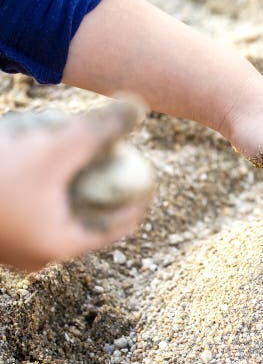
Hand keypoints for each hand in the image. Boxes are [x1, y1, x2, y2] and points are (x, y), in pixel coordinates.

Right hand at [0, 113, 145, 271]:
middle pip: (86, 220)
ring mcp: (9, 248)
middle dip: (102, 190)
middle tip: (115, 161)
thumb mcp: (54, 144)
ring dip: (69, 188)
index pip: (117, 225)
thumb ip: (100, 130)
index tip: (146, 170)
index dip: (137, 196)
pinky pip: (28, 210)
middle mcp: (36, 256)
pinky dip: (41, 188)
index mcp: (60, 246)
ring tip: (81, 158)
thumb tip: (141, 107)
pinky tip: (41, 160)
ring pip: (54, 215)